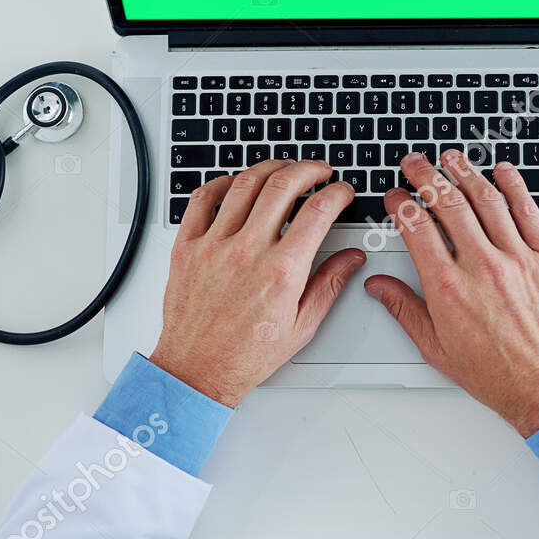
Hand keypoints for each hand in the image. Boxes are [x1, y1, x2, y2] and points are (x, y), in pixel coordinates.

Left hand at [149, 160, 364, 406]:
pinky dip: (223, 183)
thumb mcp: (301, 326)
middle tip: (318, 171)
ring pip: (244, 184)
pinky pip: (203, 199)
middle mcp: (247, 252)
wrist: (198, 370)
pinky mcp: (187, 247)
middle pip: (282, 185)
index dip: (336, 193)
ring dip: (270, 168)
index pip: (317, 211)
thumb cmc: (246, 355)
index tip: (341, 191)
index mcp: (281, 271)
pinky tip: (237, 183)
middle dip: (307, 169)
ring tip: (283, 170)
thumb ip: (329, 285)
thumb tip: (351, 259)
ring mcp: (214, 246)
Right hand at [364, 151, 538, 436]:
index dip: (400, 204)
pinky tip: (503, 172)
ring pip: (487, 200)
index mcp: (448, 288)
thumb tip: (378, 286)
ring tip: (451, 158)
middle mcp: (482, 267)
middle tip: (415, 163)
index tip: (393, 196)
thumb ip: (404, 309)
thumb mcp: (435, 348)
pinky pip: (528, 212)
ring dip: (465, 172)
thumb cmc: (493, 372)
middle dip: (425, 176)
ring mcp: (516, 259)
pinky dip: (514, 186)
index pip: (416, 228)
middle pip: (448, 204)